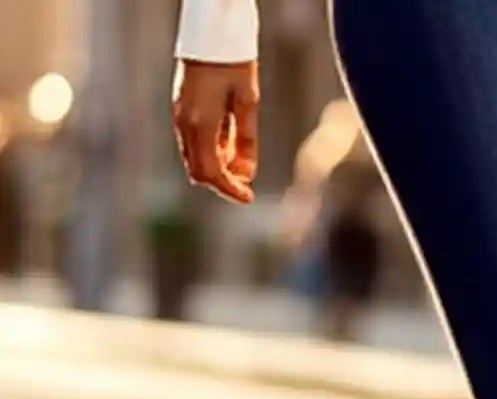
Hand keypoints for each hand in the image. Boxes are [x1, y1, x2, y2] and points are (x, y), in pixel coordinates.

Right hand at [172, 59, 259, 203]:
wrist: (211, 35)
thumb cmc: (234, 65)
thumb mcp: (248, 103)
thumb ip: (246, 140)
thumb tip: (247, 174)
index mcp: (200, 124)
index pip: (211, 173)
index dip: (230, 190)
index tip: (249, 198)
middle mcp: (184, 124)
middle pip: (199, 170)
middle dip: (222, 182)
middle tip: (246, 187)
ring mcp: (178, 117)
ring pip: (194, 158)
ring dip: (216, 168)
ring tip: (241, 166)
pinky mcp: (180, 110)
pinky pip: (193, 143)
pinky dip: (210, 153)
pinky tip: (229, 149)